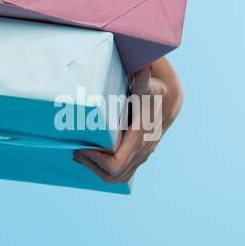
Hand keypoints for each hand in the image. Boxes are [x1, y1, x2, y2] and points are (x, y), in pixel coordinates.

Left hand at [73, 55, 182, 185]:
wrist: (169, 100)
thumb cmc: (153, 91)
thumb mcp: (147, 84)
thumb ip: (142, 78)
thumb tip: (142, 67)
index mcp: (139, 138)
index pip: (115, 162)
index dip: (95, 159)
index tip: (80, 146)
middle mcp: (141, 151)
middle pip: (113, 174)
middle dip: (91, 165)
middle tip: (75, 151)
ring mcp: (141, 157)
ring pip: (118, 178)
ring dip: (96, 170)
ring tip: (80, 156)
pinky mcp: (139, 157)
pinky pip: (123, 174)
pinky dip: (106, 171)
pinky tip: (92, 160)